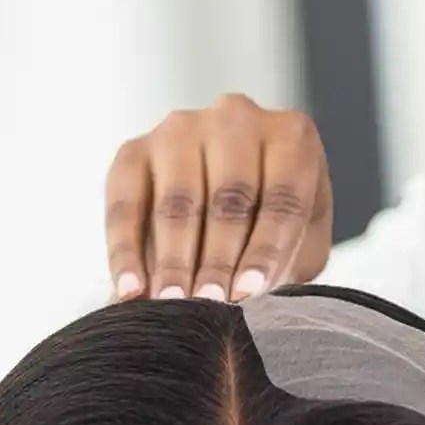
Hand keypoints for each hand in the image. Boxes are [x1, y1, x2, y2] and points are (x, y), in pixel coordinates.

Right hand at [105, 94, 333, 301]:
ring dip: (174, 260)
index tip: (248, 293)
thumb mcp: (299, 241)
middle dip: (218, 260)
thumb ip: (285, 263)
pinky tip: (131, 290)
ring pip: (177, 202)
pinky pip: (125, 205)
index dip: (266, 249)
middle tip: (209, 305)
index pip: (283, 197)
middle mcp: (236, 119)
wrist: (227, 198)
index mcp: (291, 136)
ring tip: (172, 304)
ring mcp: (181, 129)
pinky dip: (125, 252)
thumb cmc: (274, 222)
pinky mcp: (135, 149)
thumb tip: (248, 298)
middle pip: (228, 198)